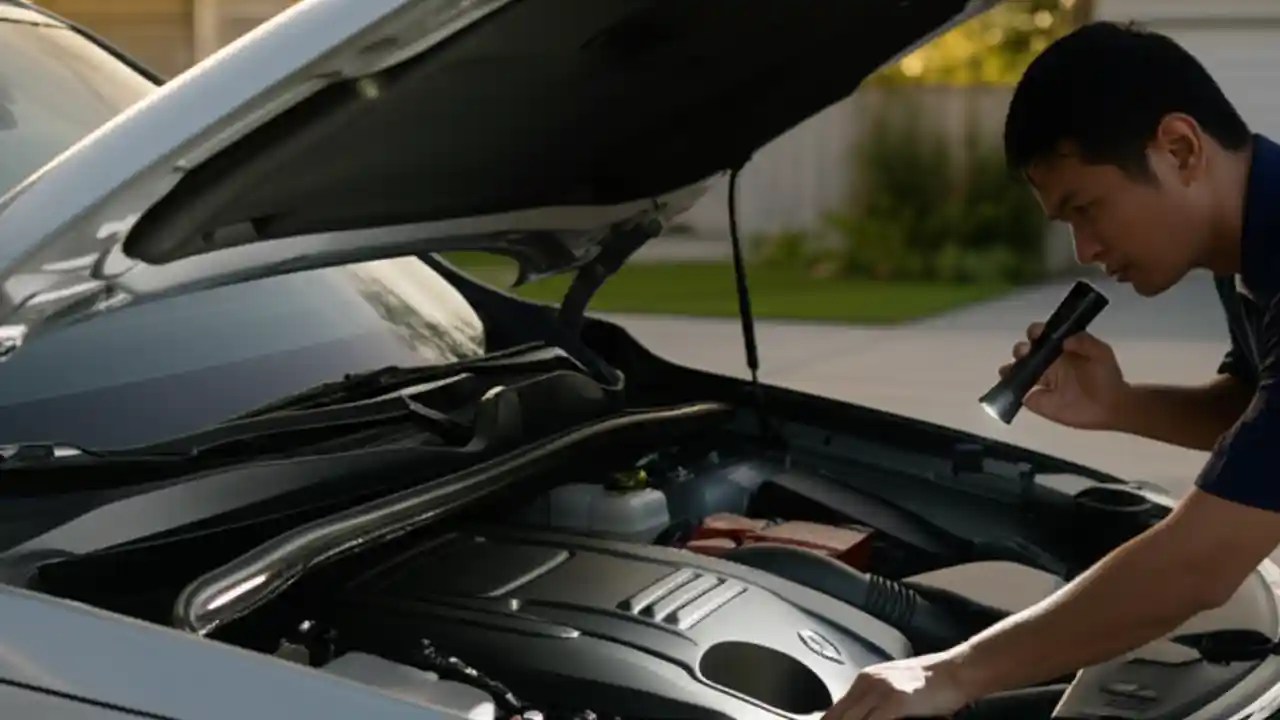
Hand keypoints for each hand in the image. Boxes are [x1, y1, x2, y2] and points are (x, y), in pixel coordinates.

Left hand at [822, 653, 971, 719]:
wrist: (956, 671)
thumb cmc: (933, 683)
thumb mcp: (894, 688)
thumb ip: (874, 701)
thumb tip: (858, 715)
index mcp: (865, 679)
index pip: (835, 710)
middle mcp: (868, 682)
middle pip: (838, 716)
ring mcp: (880, 691)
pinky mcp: (894, 701)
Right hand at [998, 322, 1127, 429]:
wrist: (1112, 406)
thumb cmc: (1106, 377)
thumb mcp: (1101, 353)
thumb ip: (1084, 341)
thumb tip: (1064, 338)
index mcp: (1058, 348)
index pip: (1040, 335)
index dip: (1035, 332)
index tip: (1035, 334)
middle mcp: (1046, 362)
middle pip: (1024, 351)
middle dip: (1020, 350)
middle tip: (1025, 355)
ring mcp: (1040, 382)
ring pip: (1016, 371)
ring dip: (1009, 369)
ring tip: (1008, 372)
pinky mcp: (1037, 401)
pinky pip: (1019, 395)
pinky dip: (1011, 392)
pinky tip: (1010, 389)